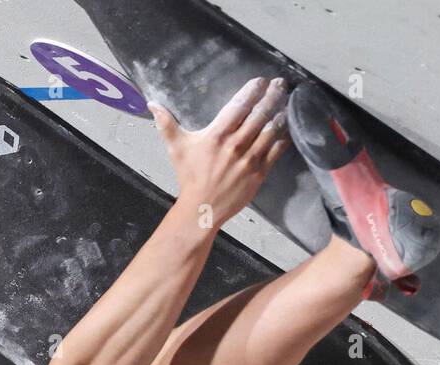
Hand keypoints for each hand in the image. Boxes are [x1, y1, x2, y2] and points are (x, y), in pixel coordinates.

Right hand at [149, 77, 289, 229]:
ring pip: (270, 131)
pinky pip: (275, 152)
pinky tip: (287, 131)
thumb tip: (152, 104)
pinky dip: (282, 140)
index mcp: (217, 135)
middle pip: (259, 115)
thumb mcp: (176, 147)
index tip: (260, 81)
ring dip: (279, 115)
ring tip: (286, 103)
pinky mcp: (259, 173)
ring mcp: (250, 159)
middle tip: (279, 84)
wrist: (202, 207)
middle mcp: (236, 144)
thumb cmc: (189, 176)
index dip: (252, 91)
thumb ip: (166, 123)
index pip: (239, 106)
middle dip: (271, 96)